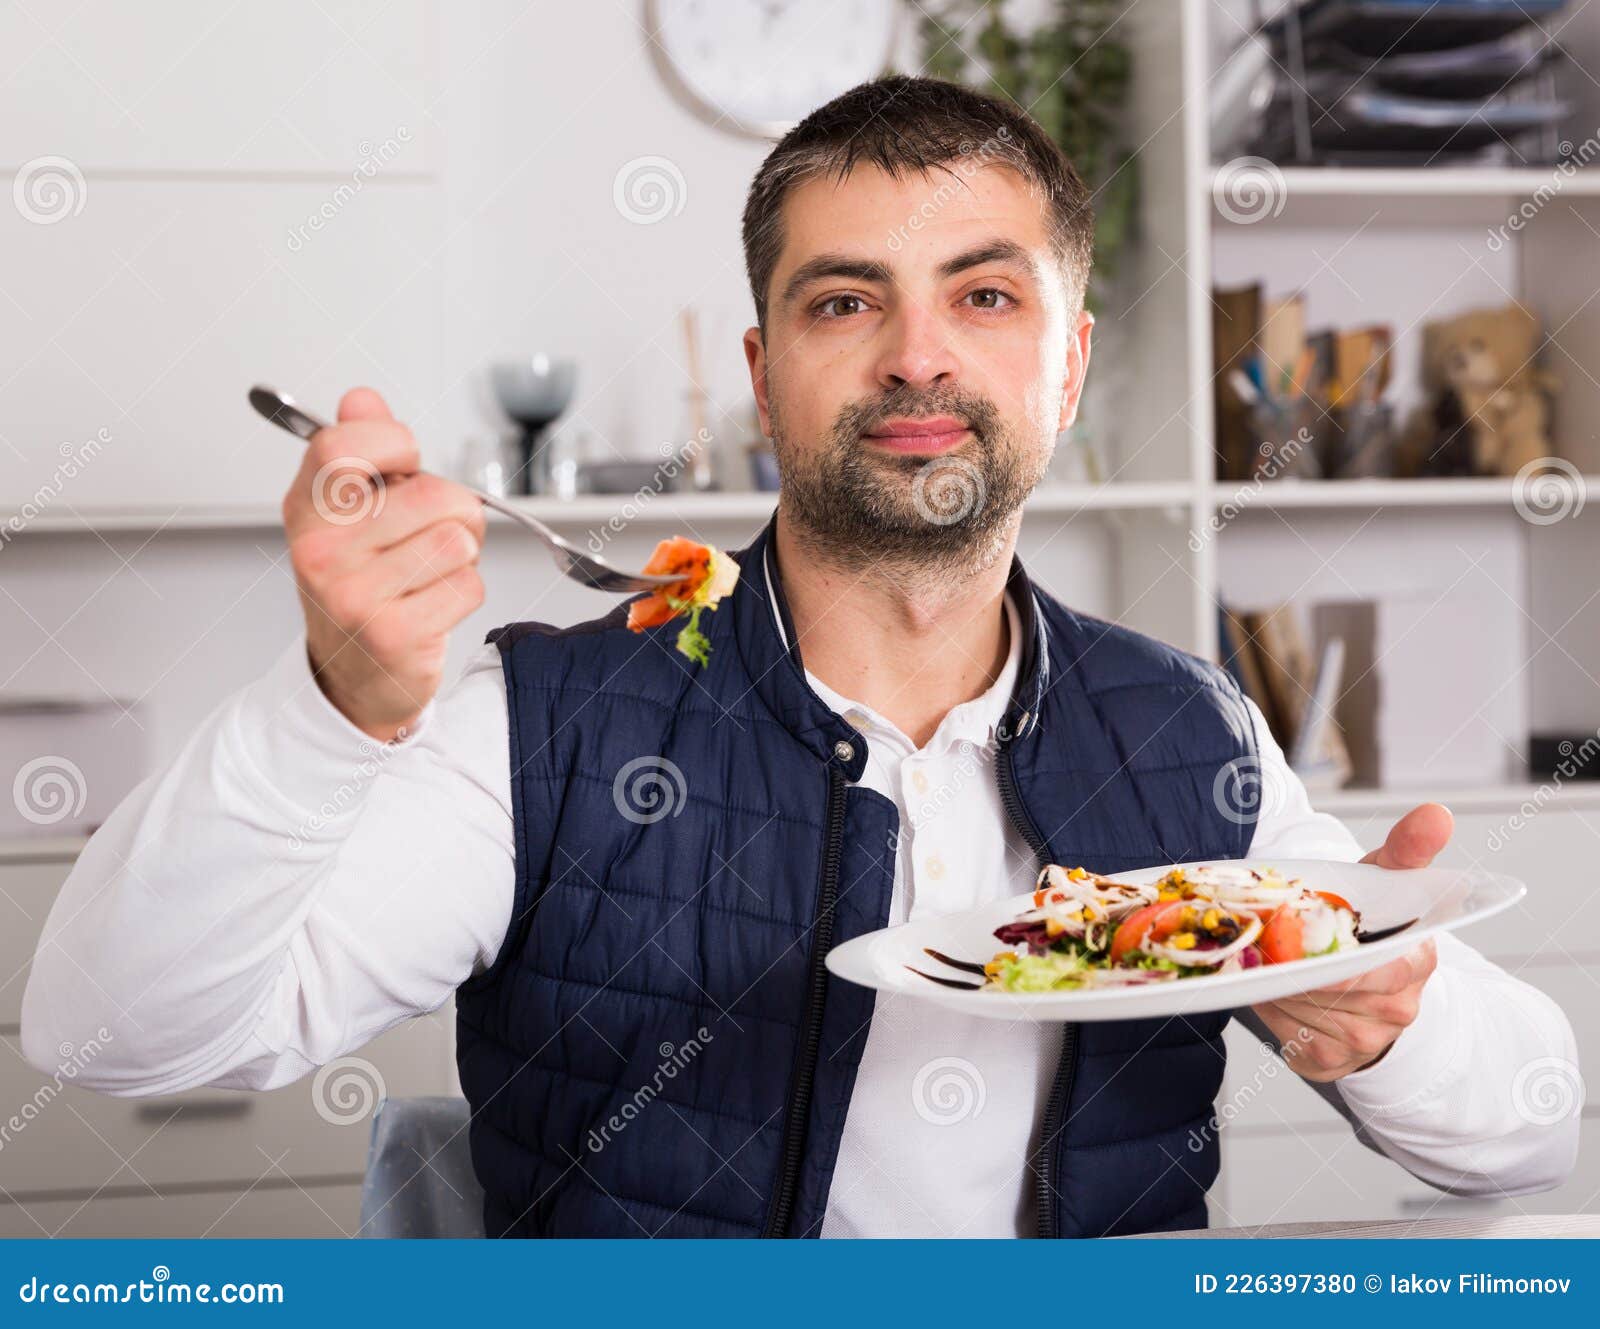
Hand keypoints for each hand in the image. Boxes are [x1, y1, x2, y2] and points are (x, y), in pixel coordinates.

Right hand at [284, 387, 486, 741]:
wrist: (353, 675)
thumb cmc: (361, 583)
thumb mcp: (348, 513)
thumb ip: (360, 449)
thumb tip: (363, 399)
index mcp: (306, 508)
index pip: (347, 441)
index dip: (397, 444)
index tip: (404, 466)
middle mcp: (320, 550)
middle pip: (435, 493)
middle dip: (455, 512)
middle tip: (431, 535)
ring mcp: (352, 595)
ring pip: (458, 540)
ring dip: (462, 556)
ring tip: (431, 572)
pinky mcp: (392, 634)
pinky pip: (468, 586)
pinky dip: (465, 593)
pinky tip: (432, 605)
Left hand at [1249, 803, 1450, 1082]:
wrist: (1364, 979)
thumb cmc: (1374, 920)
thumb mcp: (1389, 879)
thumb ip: (1407, 848)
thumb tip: (1438, 814)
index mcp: (1416, 962)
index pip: (1372, 963)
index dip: (1327, 950)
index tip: (1293, 927)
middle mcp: (1397, 1009)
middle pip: (1325, 986)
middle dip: (1290, 958)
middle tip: (1265, 933)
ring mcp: (1365, 1041)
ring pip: (1298, 1006)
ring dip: (1273, 979)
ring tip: (1268, 955)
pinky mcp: (1327, 1064)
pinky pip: (1281, 1032)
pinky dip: (1267, 1005)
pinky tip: (1271, 986)